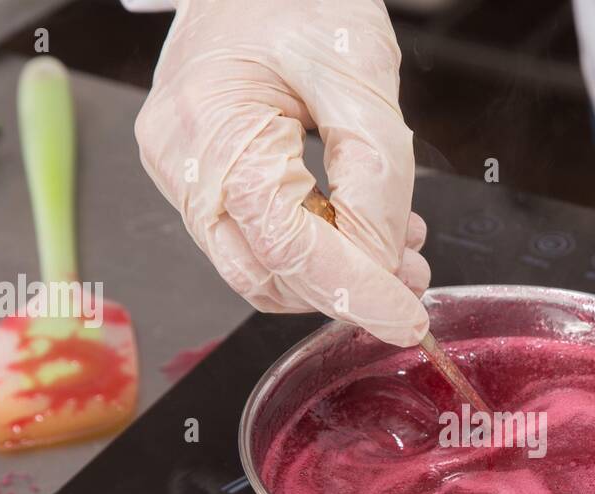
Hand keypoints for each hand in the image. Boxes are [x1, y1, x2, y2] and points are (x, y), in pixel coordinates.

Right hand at [134, 0, 429, 346]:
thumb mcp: (360, 72)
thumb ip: (377, 175)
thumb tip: (383, 261)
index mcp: (209, 128)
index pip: (288, 246)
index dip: (354, 291)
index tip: (407, 319)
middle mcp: (181, 162)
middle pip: (267, 271)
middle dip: (346, 289)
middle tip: (413, 283)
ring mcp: (183, 172)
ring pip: (262, 265)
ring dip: (334, 273)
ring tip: (398, 249)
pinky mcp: (200, 175)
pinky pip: (258, 236)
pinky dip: (315, 246)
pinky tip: (360, 229)